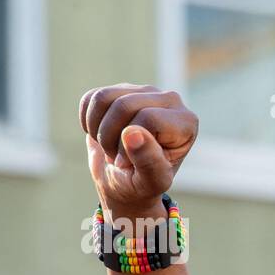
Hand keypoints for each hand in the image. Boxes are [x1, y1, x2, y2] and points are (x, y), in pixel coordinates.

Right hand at [78, 83, 197, 216]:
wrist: (126, 181)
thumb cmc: (144, 184)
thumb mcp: (151, 182)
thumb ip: (149, 162)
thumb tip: (132, 133)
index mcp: (186, 121)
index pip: (148, 118)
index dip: (131, 145)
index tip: (131, 165)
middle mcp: (169, 100)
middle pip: (123, 106)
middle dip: (111, 138)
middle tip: (118, 159)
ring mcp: (143, 91)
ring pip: (103, 98)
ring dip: (98, 131)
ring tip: (111, 147)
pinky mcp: (120, 90)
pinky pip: (90, 99)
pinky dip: (88, 123)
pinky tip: (102, 136)